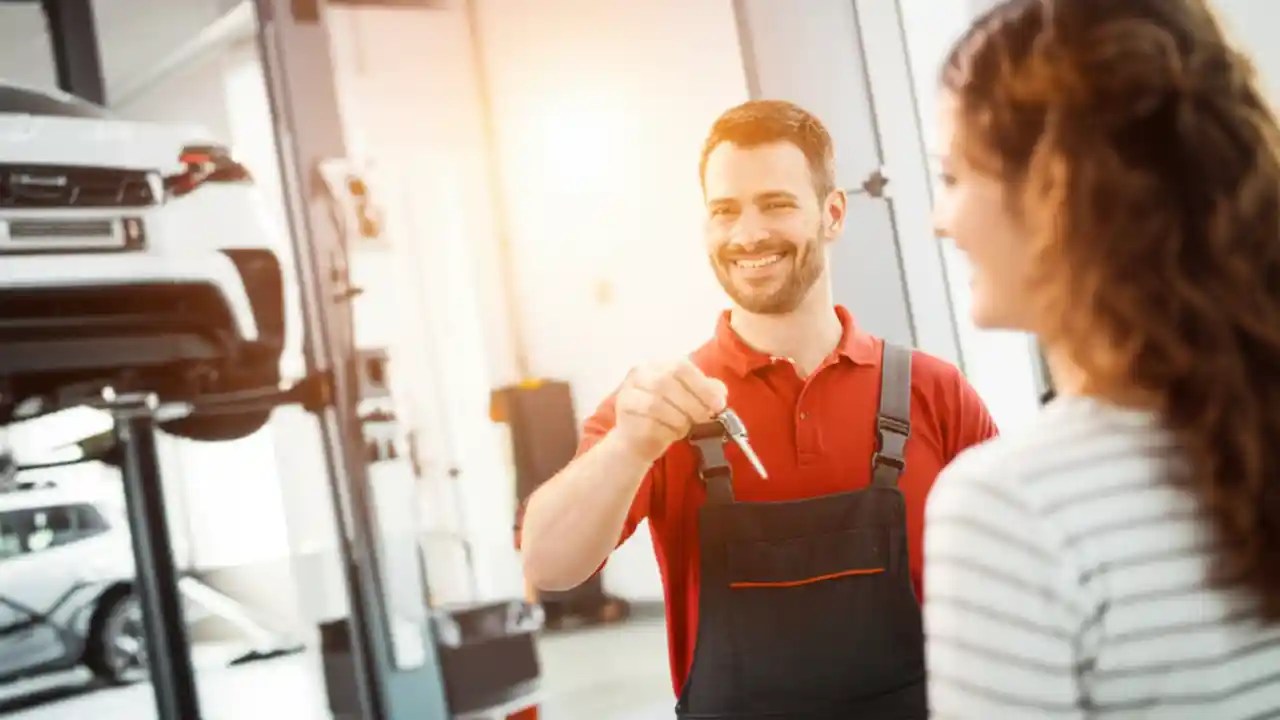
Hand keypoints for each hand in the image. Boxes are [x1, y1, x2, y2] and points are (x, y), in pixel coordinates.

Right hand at [613, 359, 727, 462]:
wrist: (639, 440)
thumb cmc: (668, 416)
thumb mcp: (692, 401)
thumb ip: (708, 392)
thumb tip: (719, 395)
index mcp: (660, 364)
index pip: (681, 367)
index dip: (702, 387)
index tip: (718, 405)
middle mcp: (641, 374)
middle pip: (667, 382)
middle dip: (692, 403)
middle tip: (706, 418)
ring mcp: (629, 393)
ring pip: (656, 403)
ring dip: (679, 418)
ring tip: (687, 427)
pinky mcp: (624, 414)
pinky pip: (647, 422)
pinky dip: (665, 429)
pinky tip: (672, 433)